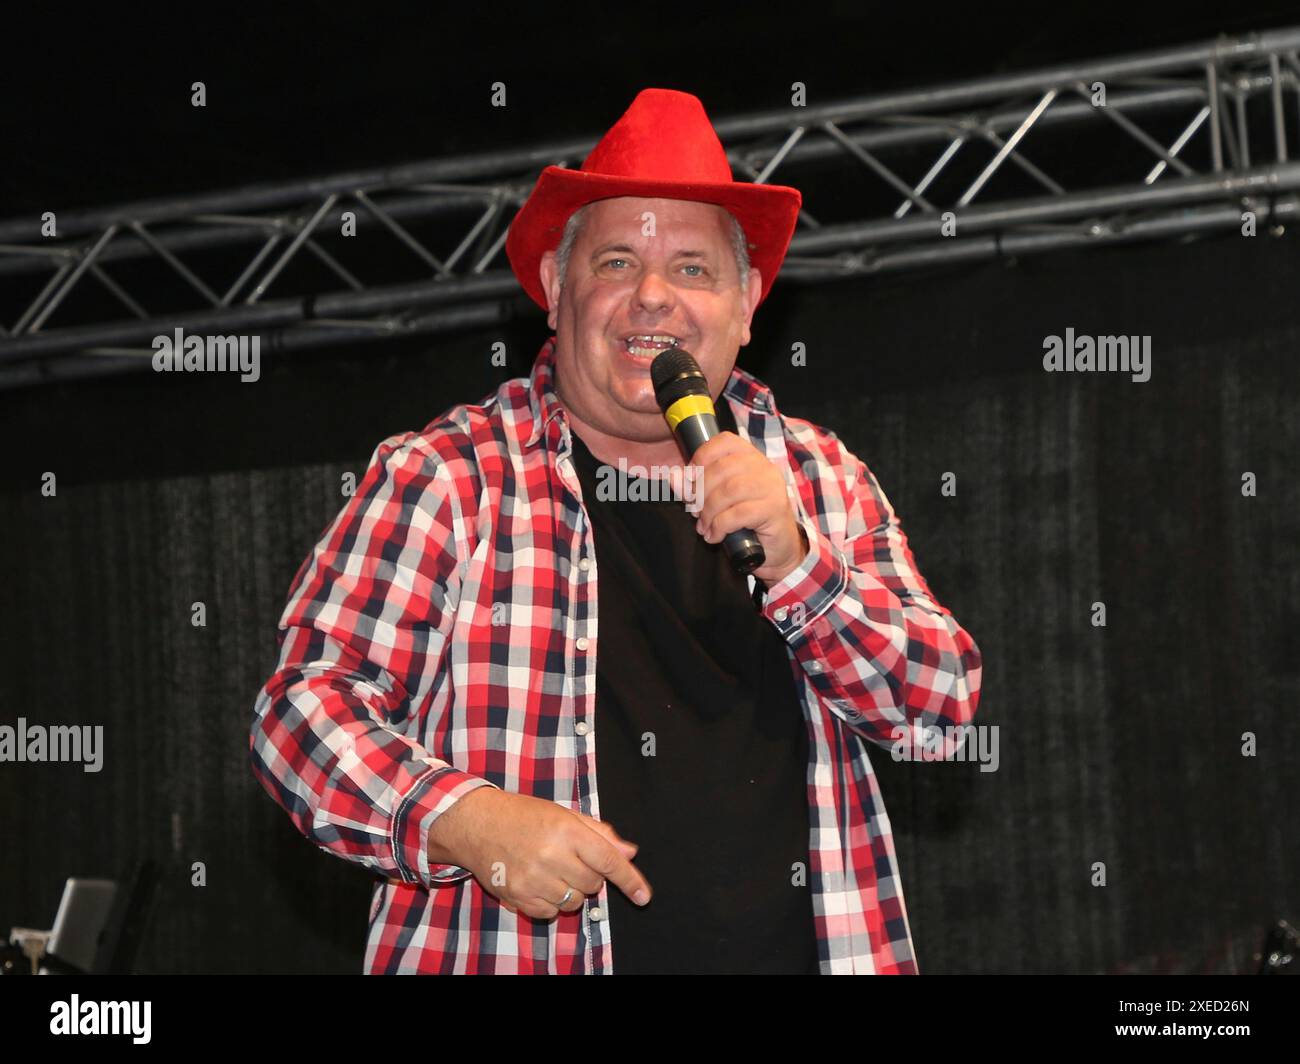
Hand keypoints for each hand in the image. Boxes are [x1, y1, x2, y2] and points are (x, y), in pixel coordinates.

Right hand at [427, 788, 652, 919]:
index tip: (644, 896)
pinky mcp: (518, 897)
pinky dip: (551, 903)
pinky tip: (540, 883)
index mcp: (566, 830)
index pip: (608, 861)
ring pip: (574, 902)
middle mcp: (551, 856)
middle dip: (591, 876)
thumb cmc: (523, 815)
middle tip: (571, 859)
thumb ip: (599, 833)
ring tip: (554, 870)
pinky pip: (550, 913)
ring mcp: (533, 879)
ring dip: (572, 891)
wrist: (477, 824)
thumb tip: (629, 853)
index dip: (630, 880)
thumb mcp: (563, 814)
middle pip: (593, 884)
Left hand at [688, 431, 808, 585]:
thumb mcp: (718, 500)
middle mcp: (764, 467)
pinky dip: (719, 526)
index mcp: (750, 457)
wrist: (776, 548)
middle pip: (722, 468)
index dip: (701, 458)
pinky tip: (715, 536)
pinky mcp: (774, 509)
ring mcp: (771, 486)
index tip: (690, 480)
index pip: (724, 441)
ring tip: (704, 527)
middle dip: (700, 492)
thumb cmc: (746, 520)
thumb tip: (674, 477)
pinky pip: (738, 514)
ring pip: (729, 491)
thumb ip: (695, 488)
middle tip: (694, 512)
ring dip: (709, 512)